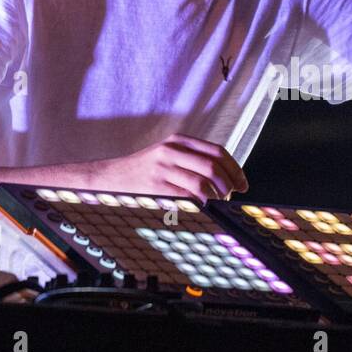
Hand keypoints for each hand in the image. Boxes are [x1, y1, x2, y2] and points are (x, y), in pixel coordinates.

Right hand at [93, 133, 248, 203]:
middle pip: (213, 166)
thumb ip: (192, 161)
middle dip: (228, 185)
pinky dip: (200, 205)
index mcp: (178, 141)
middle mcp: (171, 150)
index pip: (217, 152)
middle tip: (230, 198)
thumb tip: (228, 180)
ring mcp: (163, 168)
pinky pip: (187, 197)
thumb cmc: (144, 172)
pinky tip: (202, 210)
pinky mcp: (156, 186)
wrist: (109, 178)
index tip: (242, 185)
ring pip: (203, 183)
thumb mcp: (167, 156)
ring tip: (216, 205)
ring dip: (216, 198)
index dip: (235, 169)